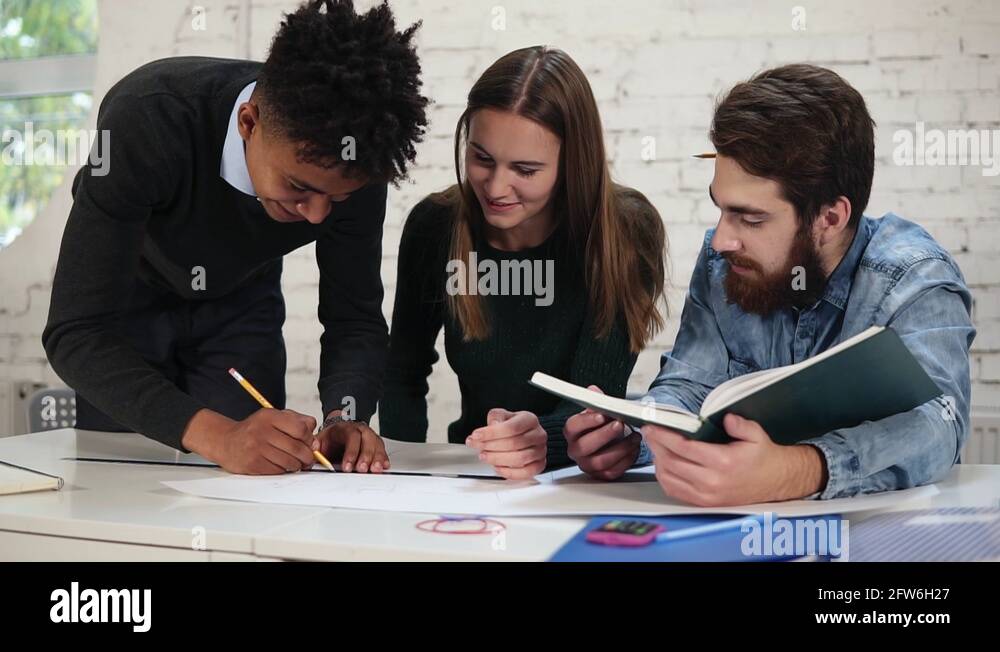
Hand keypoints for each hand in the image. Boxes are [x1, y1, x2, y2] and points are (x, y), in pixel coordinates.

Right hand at [183, 407, 318, 474]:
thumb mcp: (274, 417)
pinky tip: (282, 465)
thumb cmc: (254, 430)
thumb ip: (297, 422)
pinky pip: (279, 471)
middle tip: (308, 458)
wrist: (226, 442)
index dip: (309, 439)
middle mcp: (263, 431)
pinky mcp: (253, 464)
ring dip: (297, 465)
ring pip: (290, 462)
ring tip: (295, 462)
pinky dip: (284, 470)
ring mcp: (257, 449)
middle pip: (297, 448)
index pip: (301, 429)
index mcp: (270, 417)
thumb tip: (314, 439)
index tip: (310, 443)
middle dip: (307, 456)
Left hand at [316, 419, 388, 472]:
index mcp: (345, 429)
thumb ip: (316, 447)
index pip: (351, 437)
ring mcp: (369, 436)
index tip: (347, 467)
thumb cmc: (331, 437)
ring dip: (376, 458)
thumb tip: (312, 452)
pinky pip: (382, 449)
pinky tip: (384, 466)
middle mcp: (360, 430)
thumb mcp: (320, 439)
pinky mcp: (375, 444)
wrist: (339, 429)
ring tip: (375, 470)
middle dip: (365, 456)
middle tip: (362, 469)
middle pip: (367, 440)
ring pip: (376, 444)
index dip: (350, 452)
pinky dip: (383, 458)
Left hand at [466, 408, 546, 479]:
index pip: (511, 427)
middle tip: (477, 446)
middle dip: (491, 446)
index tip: (476, 436)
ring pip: (519, 459)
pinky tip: (497, 467)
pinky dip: (508, 472)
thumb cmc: (513, 426)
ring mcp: (540, 451)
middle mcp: (538, 435)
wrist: (526, 435)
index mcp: (529, 419)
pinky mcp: (539, 465)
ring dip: (497, 459)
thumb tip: (492, 426)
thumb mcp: (502, 416)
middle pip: (514, 444)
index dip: (491, 433)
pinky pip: (525, 473)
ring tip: (485, 456)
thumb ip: (496, 417)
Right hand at [563, 385, 639, 480]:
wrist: (608, 442)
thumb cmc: (601, 426)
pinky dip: (626, 460)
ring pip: (600, 461)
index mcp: (572, 432)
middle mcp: (576, 450)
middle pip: (585, 446)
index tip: (602, 415)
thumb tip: (593, 391)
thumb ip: (596, 401)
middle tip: (620, 424)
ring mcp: (587, 464)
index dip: (587, 421)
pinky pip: (612, 472)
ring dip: (620, 448)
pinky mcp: (600, 475)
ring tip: (634, 437)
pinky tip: (634, 449)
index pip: (573, 427)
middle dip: (605, 435)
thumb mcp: (598, 411)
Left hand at [643, 413, 826, 506]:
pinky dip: (664, 477)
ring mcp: (706, 495)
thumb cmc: (763, 457)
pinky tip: (663, 464)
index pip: (683, 448)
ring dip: (657, 461)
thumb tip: (726, 418)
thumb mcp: (756, 435)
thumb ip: (740, 424)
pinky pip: (675, 491)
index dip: (664, 436)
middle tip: (649, 432)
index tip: (653, 427)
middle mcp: (712, 481)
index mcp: (723, 462)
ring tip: (656, 445)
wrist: (777, 481)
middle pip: (671, 462)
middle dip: (656, 446)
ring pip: (668, 478)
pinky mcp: (704, 503)